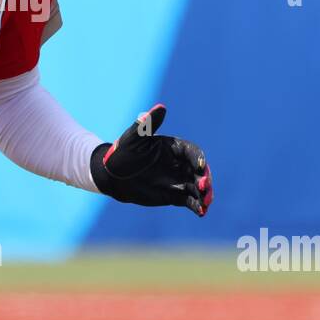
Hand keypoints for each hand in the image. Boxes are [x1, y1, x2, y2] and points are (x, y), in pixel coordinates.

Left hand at [90, 104, 212, 216]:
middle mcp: (179, 163)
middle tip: (204, 187)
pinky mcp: (174, 194)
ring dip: (205, 194)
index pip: (191, 151)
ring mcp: (178, 179)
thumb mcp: (133, 137)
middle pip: (199, 170)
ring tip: (206, 203)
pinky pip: (190, 200)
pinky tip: (201, 212)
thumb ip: (148, 124)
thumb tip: (160, 107)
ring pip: (197, 186)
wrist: (113, 176)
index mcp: (173, 147)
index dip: (198, 158)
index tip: (199, 166)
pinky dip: (197, 205)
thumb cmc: (122, 152)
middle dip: (205, 178)